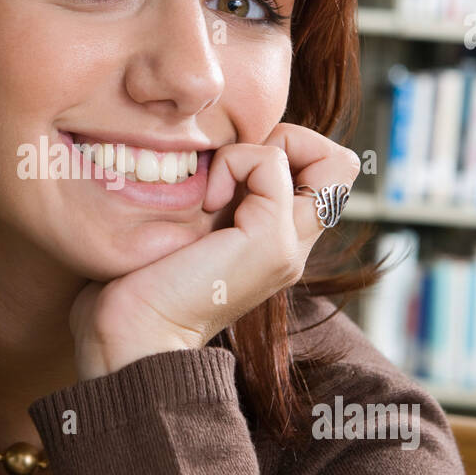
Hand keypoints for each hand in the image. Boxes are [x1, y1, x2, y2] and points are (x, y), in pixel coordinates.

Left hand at [70, 123, 360, 379]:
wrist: (134, 332)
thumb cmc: (141, 281)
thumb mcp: (188, 225)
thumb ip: (216, 195)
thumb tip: (213, 148)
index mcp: (275, 240)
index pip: (324, 173)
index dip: (286, 149)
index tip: (229, 172)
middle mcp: (293, 245)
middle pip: (341, 166)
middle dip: (287, 141)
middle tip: (232, 171)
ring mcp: (288, 246)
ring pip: (331, 161)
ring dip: (259, 152)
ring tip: (217, 191)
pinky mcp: (271, 242)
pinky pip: (272, 163)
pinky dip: (235, 163)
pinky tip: (207, 201)